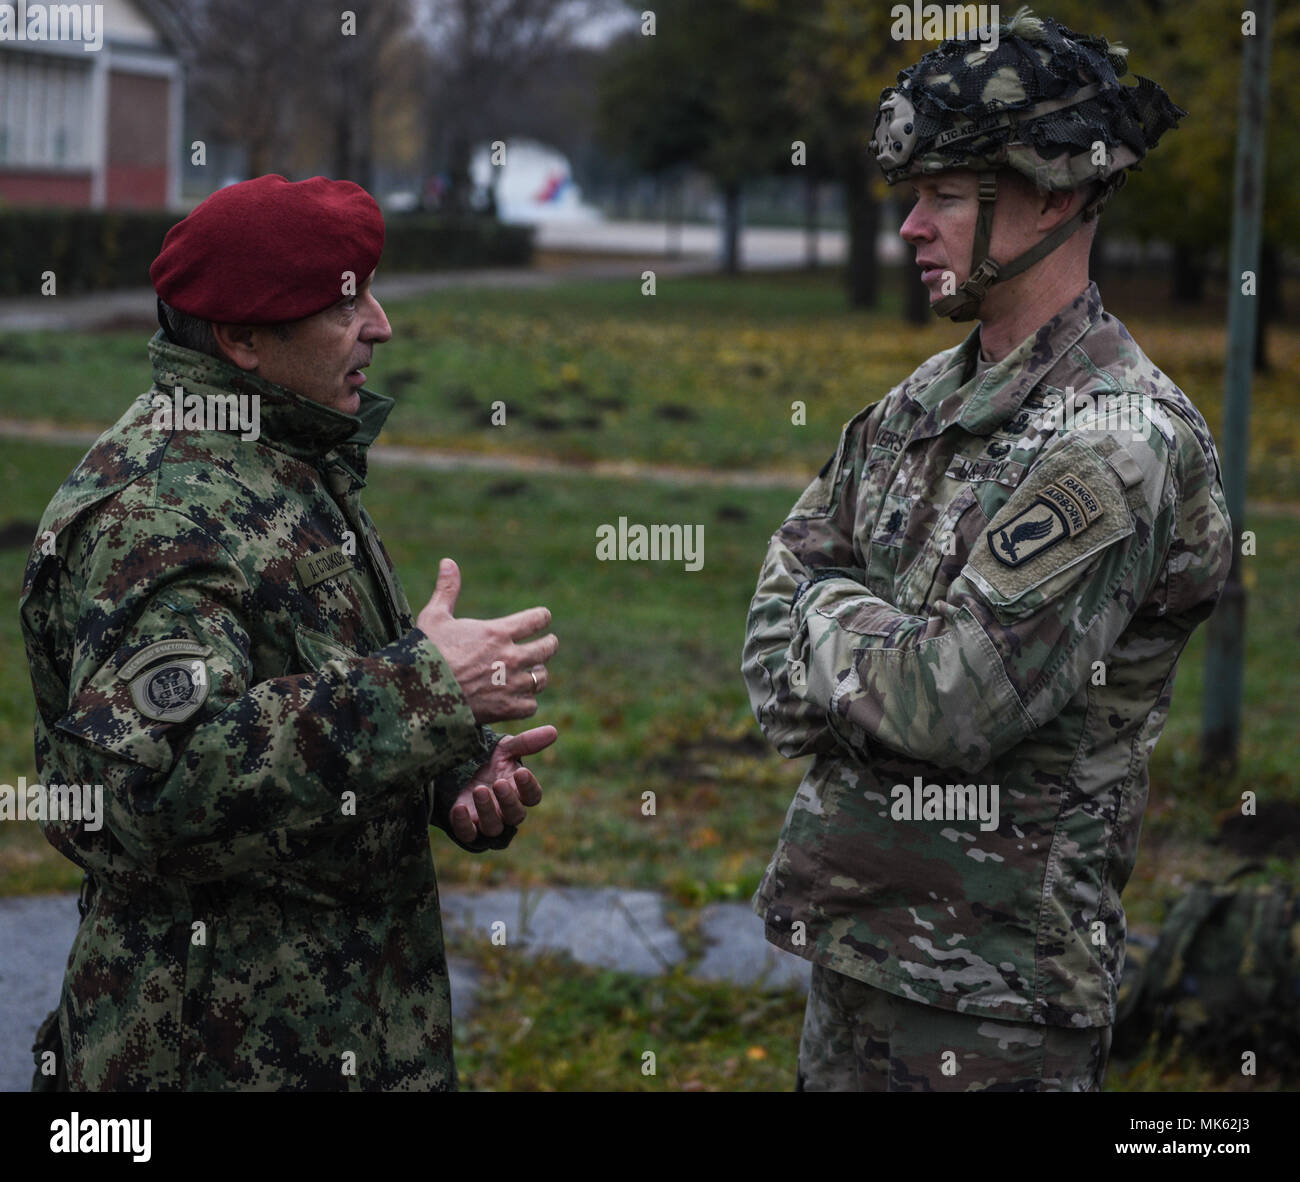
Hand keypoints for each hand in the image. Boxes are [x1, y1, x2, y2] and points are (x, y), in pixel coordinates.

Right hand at [417, 558, 557, 722]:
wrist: (417, 694)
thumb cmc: (425, 653)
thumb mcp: (434, 617)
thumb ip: (447, 590)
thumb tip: (448, 561)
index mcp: (498, 632)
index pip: (537, 619)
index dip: (542, 617)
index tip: (542, 618)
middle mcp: (510, 657)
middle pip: (548, 648)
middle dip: (549, 644)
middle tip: (547, 644)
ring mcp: (510, 684)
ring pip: (541, 678)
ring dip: (539, 674)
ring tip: (534, 672)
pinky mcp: (506, 709)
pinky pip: (531, 705)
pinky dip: (527, 702)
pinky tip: (519, 698)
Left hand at [448, 726, 556, 843]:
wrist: (456, 770)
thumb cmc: (488, 760)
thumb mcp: (505, 748)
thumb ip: (526, 742)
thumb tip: (553, 731)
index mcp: (519, 791)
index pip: (533, 796)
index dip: (529, 787)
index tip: (521, 772)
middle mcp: (506, 810)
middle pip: (516, 815)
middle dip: (508, 800)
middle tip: (498, 783)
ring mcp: (487, 821)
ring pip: (494, 828)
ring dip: (487, 811)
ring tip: (479, 789)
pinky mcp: (466, 828)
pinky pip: (469, 835)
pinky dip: (464, 825)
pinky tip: (459, 808)